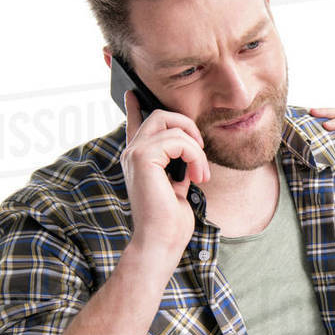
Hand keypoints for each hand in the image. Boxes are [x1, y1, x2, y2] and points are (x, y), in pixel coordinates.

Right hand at [121, 91, 209, 256]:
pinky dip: (194, 156)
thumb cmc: (170, 222)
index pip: (134, 126)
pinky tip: (197, 177)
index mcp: (140, 160)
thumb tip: (190, 151)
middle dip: (188, 125)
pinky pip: (177, 140)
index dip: (133, 108)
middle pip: (161, 115)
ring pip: (172, 124)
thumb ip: (178, 167)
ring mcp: (134, 154)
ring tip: (201, 174)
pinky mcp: (141, 158)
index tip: (132, 93)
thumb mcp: (177, 188)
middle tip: (200, 151)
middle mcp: (132, 154)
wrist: (161, 241)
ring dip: (196, 148)